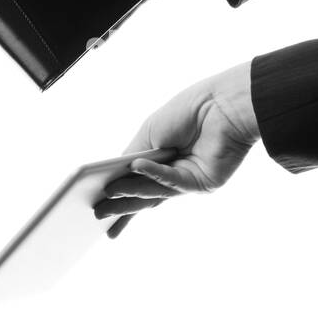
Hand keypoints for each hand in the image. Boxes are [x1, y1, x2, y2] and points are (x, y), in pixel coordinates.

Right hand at [96, 60, 259, 236]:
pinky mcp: (202, 184)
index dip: (116, 198)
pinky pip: (173, 182)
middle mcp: (173, 175)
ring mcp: (187, 182)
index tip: (95, 207)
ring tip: (108, 194)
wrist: (222, 103)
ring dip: (130, 195)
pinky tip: (137, 167)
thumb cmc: (186, 113)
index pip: (134, 185)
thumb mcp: (147, 136)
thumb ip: (130, 158)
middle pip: (142, 196)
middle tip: (97, 214)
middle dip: (119, 205)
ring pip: (154, 193)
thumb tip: (112, 181)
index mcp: (159, 162)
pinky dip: (154, 175)